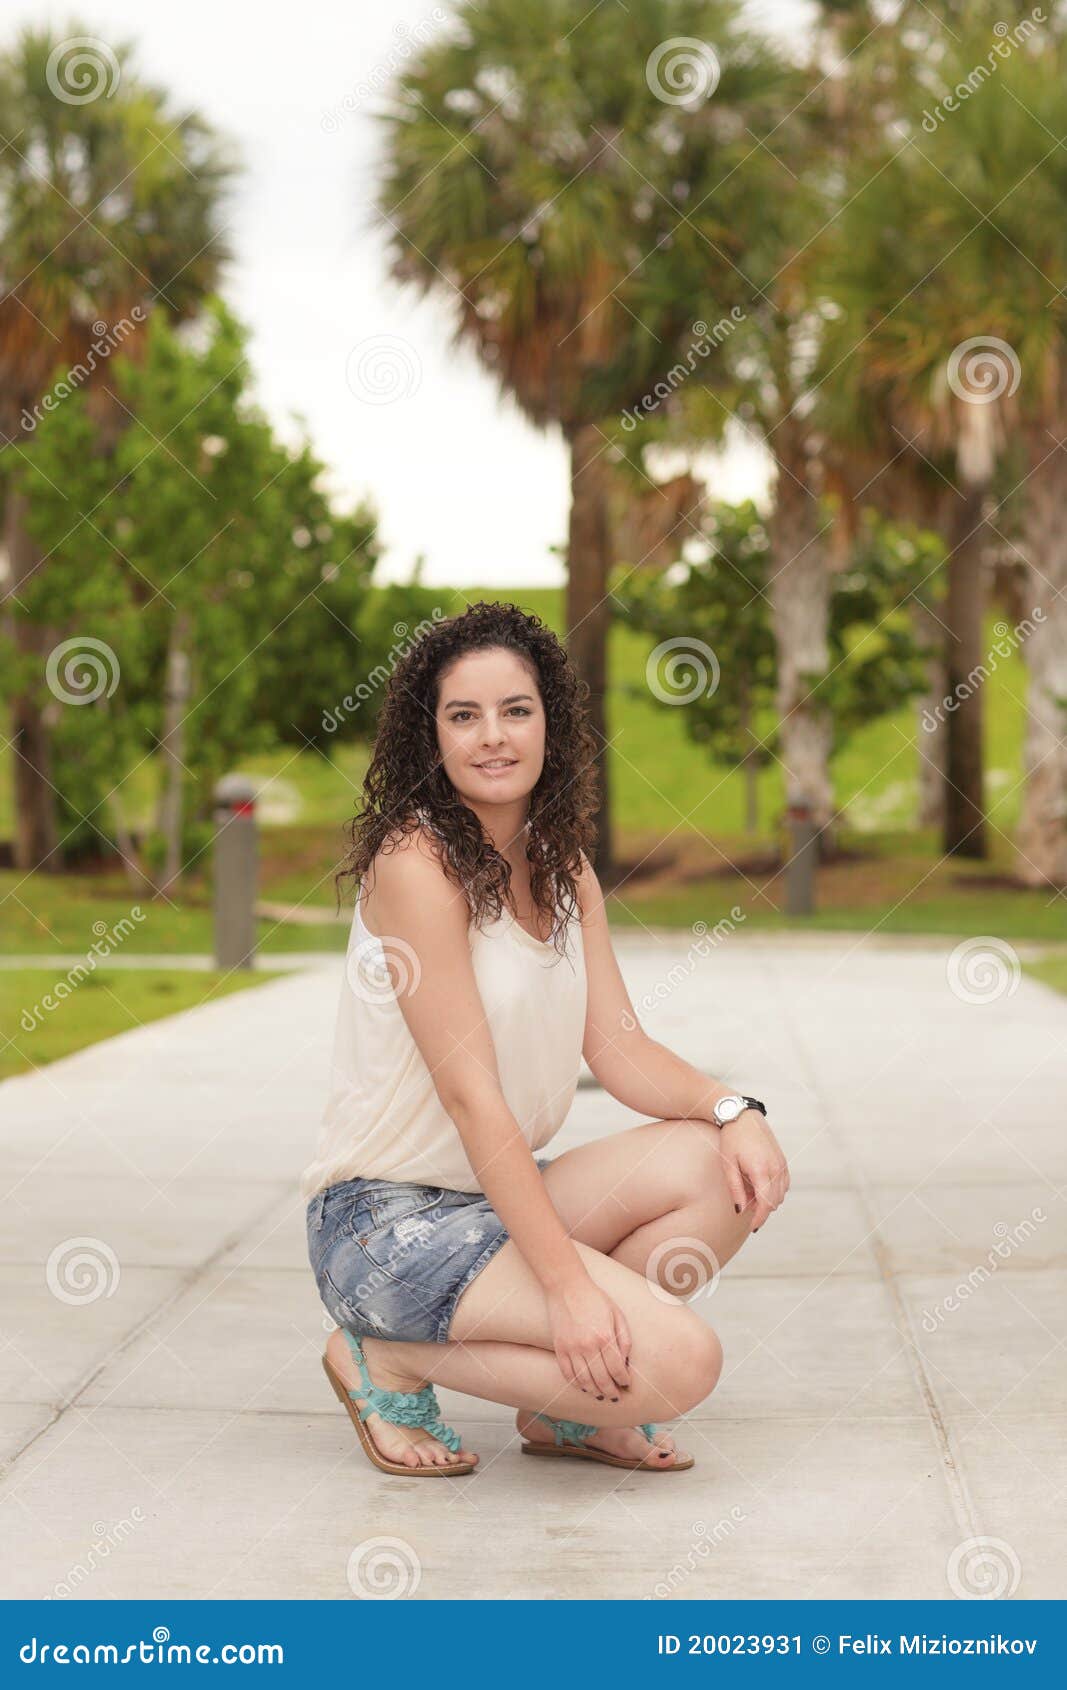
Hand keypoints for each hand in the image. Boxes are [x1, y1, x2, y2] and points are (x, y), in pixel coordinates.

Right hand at [545, 1271, 631, 1396]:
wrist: (566, 1287)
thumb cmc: (595, 1299)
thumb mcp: (617, 1314)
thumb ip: (624, 1339)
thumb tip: (626, 1362)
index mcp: (605, 1336)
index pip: (617, 1369)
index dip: (624, 1380)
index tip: (626, 1384)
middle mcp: (587, 1345)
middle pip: (602, 1380)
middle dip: (611, 1392)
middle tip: (615, 1396)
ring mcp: (571, 1348)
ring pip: (584, 1381)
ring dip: (594, 1392)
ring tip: (601, 1395)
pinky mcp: (559, 1348)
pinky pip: (568, 1374)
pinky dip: (577, 1384)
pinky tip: (585, 1386)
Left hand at [719, 1110, 788, 1228]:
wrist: (741, 1115)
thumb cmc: (731, 1139)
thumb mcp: (728, 1165)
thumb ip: (736, 1189)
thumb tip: (741, 1210)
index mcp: (761, 1170)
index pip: (766, 1204)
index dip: (760, 1218)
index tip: (752, 1227)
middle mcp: (776, 1168)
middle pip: (775, 1202)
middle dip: (762, 1210)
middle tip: (746, 1207)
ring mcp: (782, 1164)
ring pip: (781, 1194)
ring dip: (768, 1200)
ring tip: (750, 1193)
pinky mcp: (783, 1160)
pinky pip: (784, 1184)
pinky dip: (774, 1190)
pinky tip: (760, 1185)